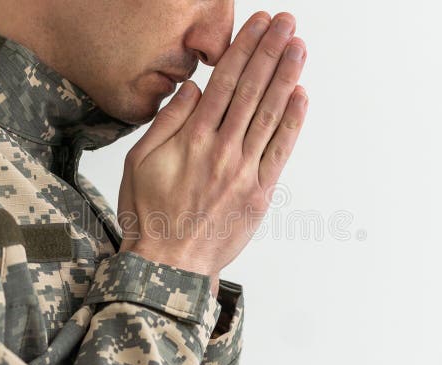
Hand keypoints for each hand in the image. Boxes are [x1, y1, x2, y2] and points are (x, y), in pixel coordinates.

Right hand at [117, 12, 308, 293]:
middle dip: (270, 52)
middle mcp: (222, 150)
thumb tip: (191, 89)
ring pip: (269, 115)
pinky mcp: (259, 194)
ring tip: (299, 47)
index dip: (243, 50)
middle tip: (286, 23)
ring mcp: (244, 172)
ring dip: (287, 78)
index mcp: (192, 139)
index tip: (257, 26)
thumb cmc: (150, 214)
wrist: (169, 263)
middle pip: (251, 91)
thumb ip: (167, 122)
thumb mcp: (140, 162)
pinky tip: (301, 96)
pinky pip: (279, 152)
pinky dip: (292, 123)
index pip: (224, 83)